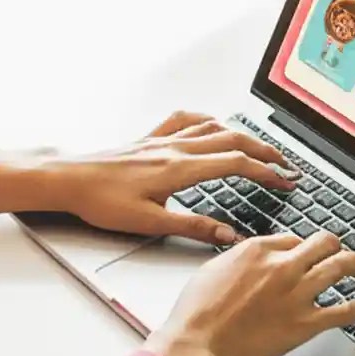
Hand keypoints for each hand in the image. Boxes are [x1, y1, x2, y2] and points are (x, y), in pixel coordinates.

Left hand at [0, 111, 300, 243]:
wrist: (68, 178)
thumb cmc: (101, 202)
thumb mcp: (150, 223)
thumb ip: (193, 228)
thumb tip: (228, 236)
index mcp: (179, 169)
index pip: (236, 164)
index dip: (266, 171)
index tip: (286, 180)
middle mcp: (174, 148)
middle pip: (232, 140)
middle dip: (264, 150)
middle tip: (285, 163)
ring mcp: (162, 139)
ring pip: (212, 128)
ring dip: (241, 135)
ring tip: (258, 146)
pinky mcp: (148, 138)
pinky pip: (184, 120)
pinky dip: (206, 120)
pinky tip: (212, 123)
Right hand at [144, 231, 354, 355]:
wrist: (197, 346)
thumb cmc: (196, 313)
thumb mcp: (213, 268)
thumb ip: (240, 258)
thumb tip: (253, 258)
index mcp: (256, 250)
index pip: (293, 238)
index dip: (301, 246)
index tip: (303, 254)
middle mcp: (281, 266)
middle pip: (323, 242)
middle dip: (332, 245)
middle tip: (338, 252)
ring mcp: (296, 293)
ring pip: (341, 266)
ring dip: (353, 265)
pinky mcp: (305, 324)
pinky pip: (343, 310)